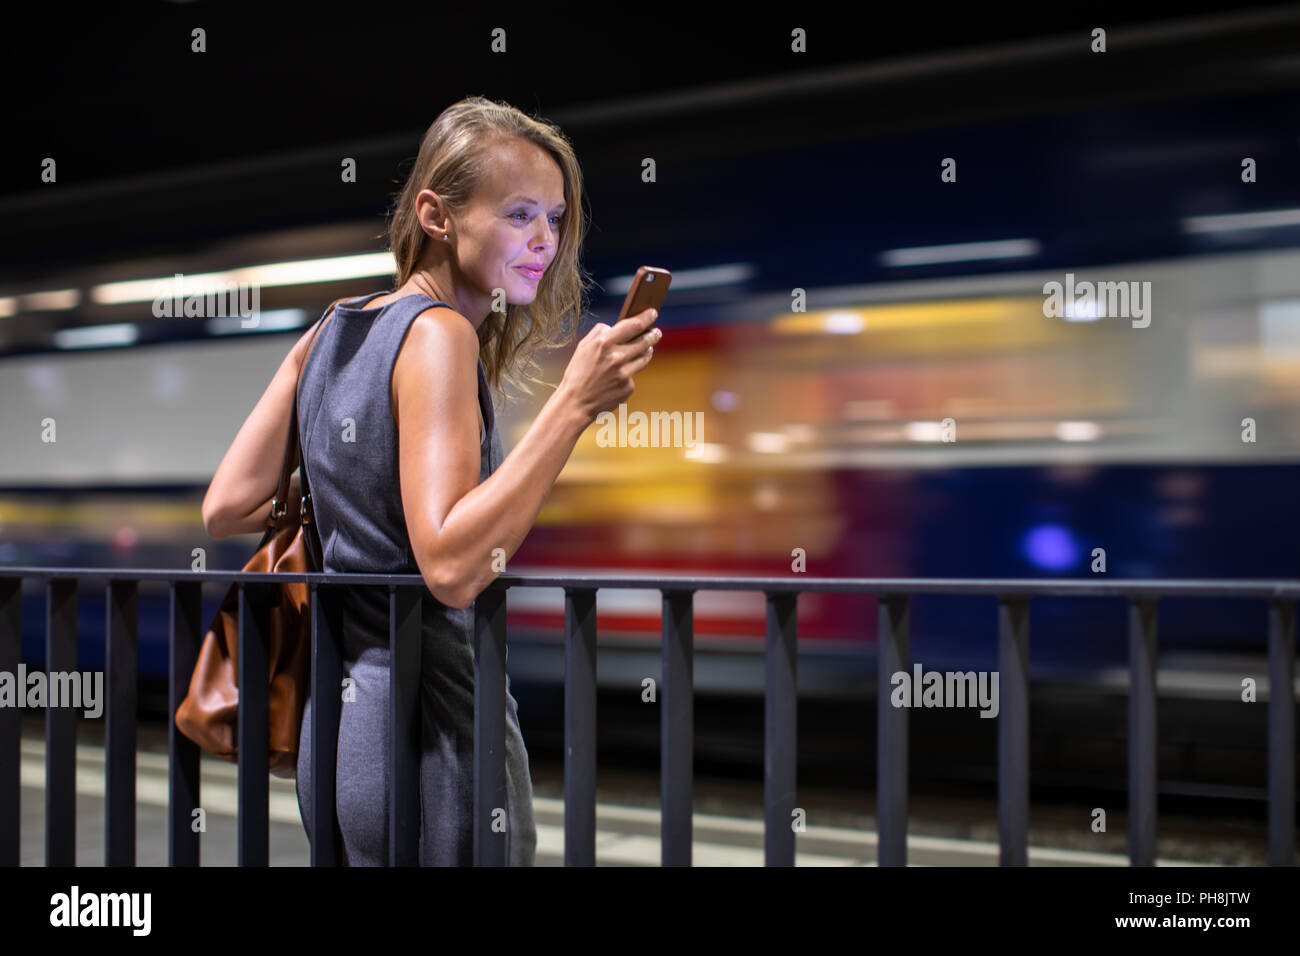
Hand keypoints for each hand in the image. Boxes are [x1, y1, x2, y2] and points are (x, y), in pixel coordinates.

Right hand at [559, 307, 661, 422]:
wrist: (576, 402)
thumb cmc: (578, 373)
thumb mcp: (583, 347)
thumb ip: (600, 333)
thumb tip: (614, 326)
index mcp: (604, 343)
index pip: (633, 325)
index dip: (646, 317)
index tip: (653, 312)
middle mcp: (616, 357)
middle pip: (645, 341)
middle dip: (653, 334)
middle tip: (656, 332)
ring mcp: (624, 373)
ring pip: (644, 357)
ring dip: (646, 351)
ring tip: (645, 349)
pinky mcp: (628, 387)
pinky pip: (634, 375)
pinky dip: (629, 372)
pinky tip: (618, 376)